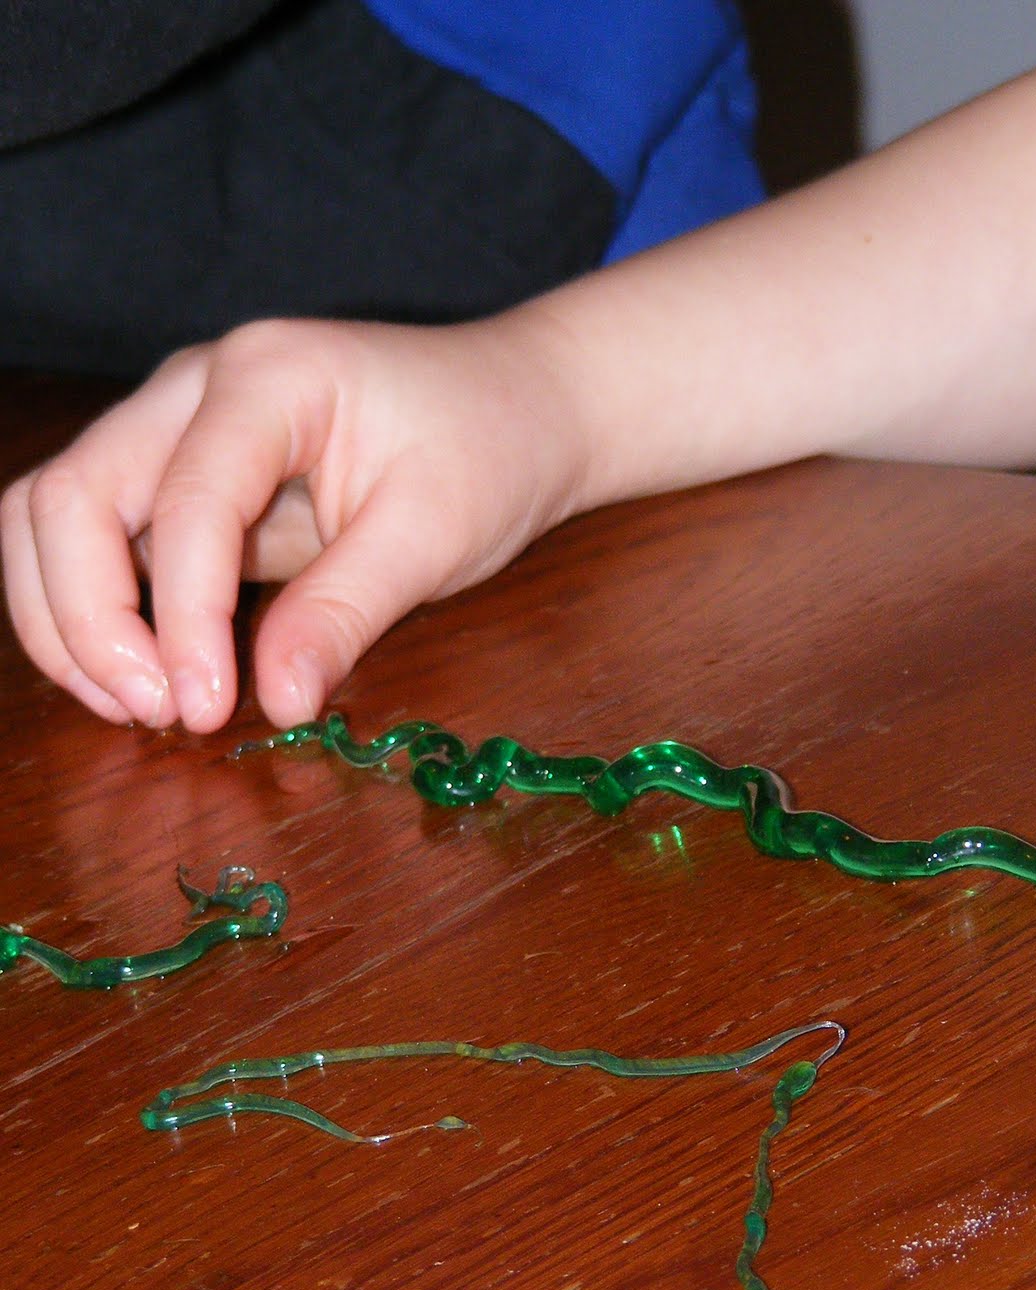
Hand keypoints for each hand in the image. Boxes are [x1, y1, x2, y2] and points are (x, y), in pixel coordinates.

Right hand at [1, 314, 584, 731]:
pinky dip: (100, 609)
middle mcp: (197, 384)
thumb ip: (346, 612)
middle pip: (73, 494)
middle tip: (159, 713)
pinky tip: (148, 678)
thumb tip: (278, 702)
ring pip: (60, 511)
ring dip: (71, 617)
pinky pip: (102, 535)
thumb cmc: (489, 453)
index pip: (185, 500)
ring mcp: (179, 422)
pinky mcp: (184, 471)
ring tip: (139, 708)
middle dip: (89, 618)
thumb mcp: (434, 537)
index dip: (181, 617)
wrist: (520, 406)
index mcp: (270, 377)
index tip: (206, 709)